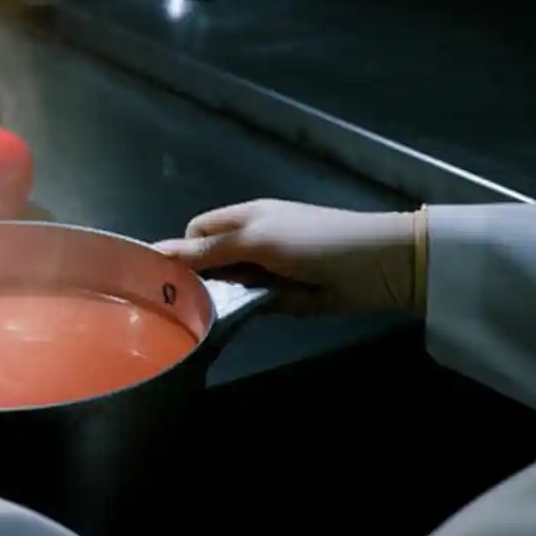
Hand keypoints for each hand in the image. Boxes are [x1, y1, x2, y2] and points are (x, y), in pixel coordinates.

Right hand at [153, 199, 421, 314]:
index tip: (171, 281)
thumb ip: (207, 251)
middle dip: (203, 279)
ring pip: (230, 287)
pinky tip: (251, 316)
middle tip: (196, 302)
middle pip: (210, 262)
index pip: (195, 233)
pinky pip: (255, 304)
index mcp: (242, 219)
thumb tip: (157, 251)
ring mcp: (268, 270)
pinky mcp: (285, 296)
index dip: (182, 252)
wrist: (378, 265)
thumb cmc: (314, 242)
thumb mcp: (256, 241)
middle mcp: (251, 242)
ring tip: (223, 313)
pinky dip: (253, 309)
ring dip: (228, 298)